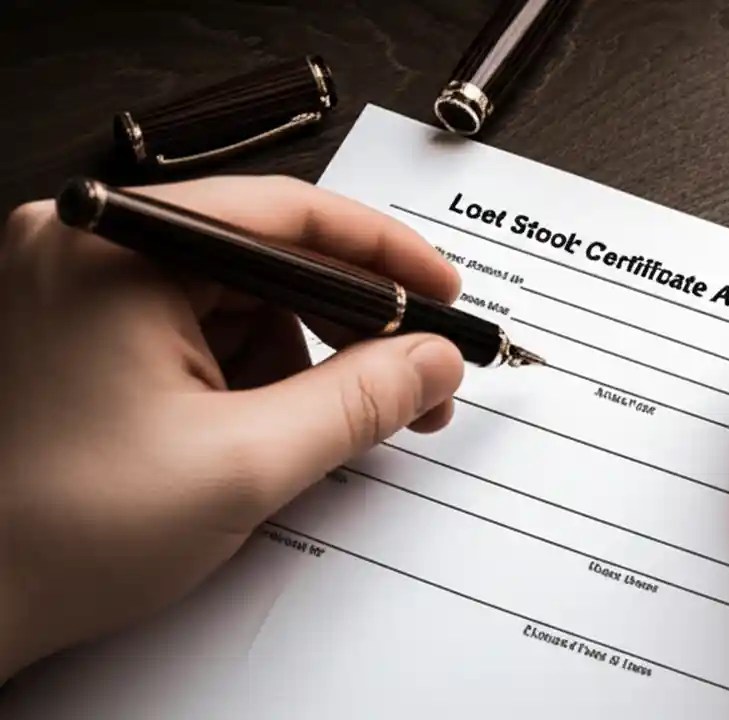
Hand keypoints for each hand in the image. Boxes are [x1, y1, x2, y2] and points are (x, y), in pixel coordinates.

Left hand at [0, 176, 463, 679]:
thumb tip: (432, 360)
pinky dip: (250, 375)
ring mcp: (82, 287)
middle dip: (347, 326)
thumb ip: (358, 402)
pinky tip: (263, 429)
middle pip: (266, 259)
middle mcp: (90, 248)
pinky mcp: (86, 329)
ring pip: (239, 300)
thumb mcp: (244, 465)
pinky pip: (201, 329)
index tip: (439, 291)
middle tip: (408, 375)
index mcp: (114, 251)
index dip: (382, 253)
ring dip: (298, 360)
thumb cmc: (59, 533)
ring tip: (314, 430)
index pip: (284, 214)